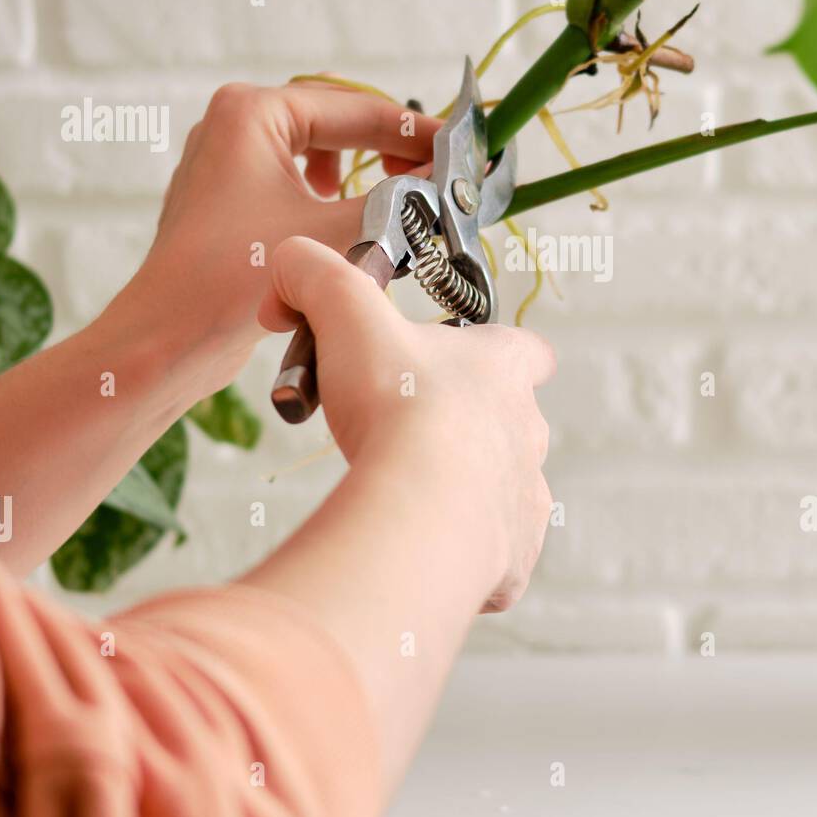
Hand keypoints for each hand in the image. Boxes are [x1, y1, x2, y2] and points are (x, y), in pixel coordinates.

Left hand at [117, 82, 439, 390]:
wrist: (169, 338)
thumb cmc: (234, 278)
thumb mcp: (332, 233)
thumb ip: (394, 198)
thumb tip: (438, 179)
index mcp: (252, 112)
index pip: (354, 108)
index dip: (410, 131)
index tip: (453, 150)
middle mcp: (233, 122)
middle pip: (334, 120)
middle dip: (384, 146)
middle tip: (430, 173)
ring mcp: (226, 158)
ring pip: (315, 148)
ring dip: (358, 167)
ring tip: (393, 193)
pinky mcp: (226, 195)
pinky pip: (293, 177)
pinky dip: (328, 192)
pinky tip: (346, 219)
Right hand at [259, 236, 555, 610]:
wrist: (421, 508)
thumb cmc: (398, 407)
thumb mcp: (347, 318)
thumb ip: (316, 275)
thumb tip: (288, 260)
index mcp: (503, 370)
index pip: (527, 351)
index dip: (502, 352)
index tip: (468, 358)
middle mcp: (528, 431)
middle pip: (512, 423)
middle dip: (466, 428)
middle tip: (406, 435)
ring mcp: (525, 497)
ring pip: (503, 490)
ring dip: (465, 491)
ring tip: (407, 496)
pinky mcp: (514, 556)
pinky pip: (496, 556)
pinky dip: (464, 556)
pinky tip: (421, 551)